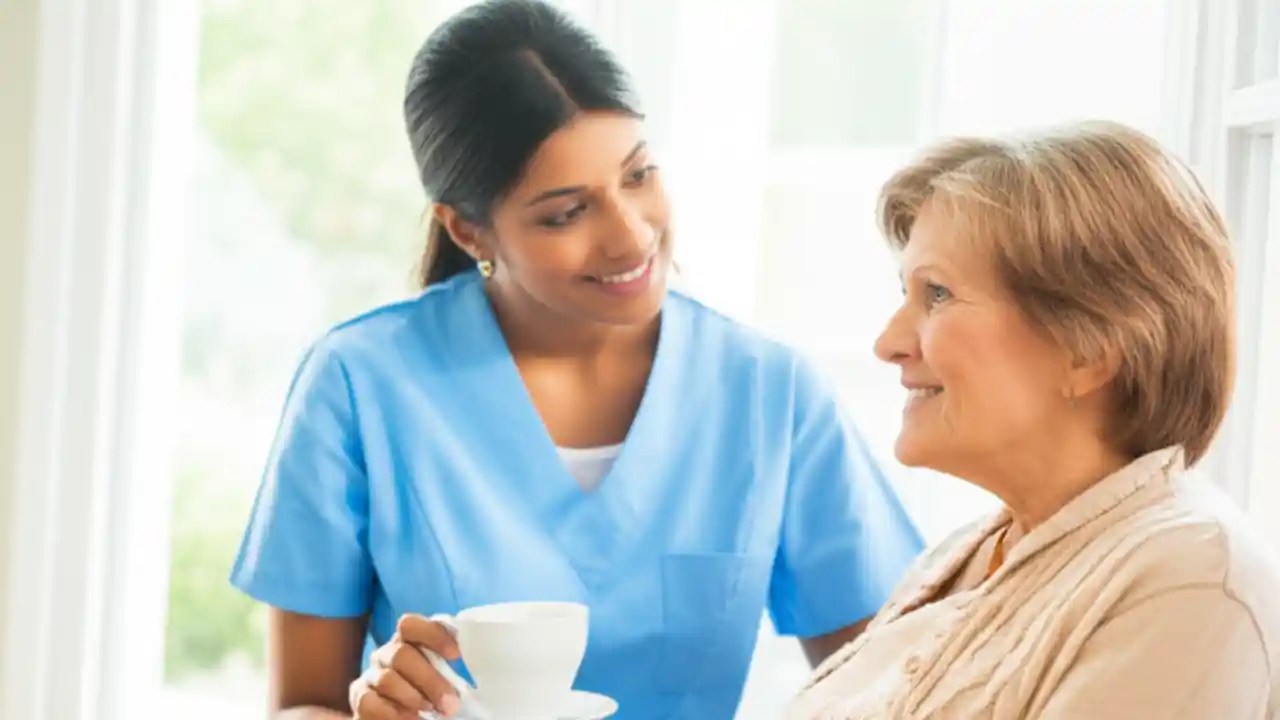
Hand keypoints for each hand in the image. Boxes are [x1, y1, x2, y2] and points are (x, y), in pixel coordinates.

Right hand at [349, 614, 463, 718]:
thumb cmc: (431, 694)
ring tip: (430, 713)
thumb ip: (450, 667)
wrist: (408, 715)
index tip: (457, 656)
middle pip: (401, 654)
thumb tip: (474, 660)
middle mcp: (386, 654)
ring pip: (387, 679)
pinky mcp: (359, 699)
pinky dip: (392, 714)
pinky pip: (369, 702)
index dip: (433, 635)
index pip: (410, 625)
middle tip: (451, 704)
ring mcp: (370, 676)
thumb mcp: (443, 676)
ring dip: (413, 698)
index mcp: (407, 641)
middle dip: (429, 680)